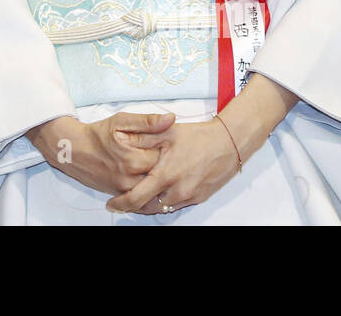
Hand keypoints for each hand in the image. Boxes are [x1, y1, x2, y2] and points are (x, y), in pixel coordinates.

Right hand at [26, 112, 175, 196]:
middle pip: (159, 173)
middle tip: (154, 150)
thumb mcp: (120, 121)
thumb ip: (147, 121)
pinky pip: (140, 192)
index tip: (163, 141)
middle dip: (161, 162)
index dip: (166, 148)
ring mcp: (124, 189)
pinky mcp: (119, 194)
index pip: (164, 157)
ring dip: (152, 173)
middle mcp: (130, 179)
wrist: (71, 150)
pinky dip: (143, 182)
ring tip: (146, 159)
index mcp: (133, 160)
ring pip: (151, 185)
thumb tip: (170, 119)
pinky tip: (140, 170)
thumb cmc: (96, 134)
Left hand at [105, 117, 238, 214]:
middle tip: (123, 200)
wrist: (228, 143)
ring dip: (150, 203)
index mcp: (166, 175)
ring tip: (141, 194)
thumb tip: (122, 141)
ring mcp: (189, 196)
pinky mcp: (199, 198)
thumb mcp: (166, 133)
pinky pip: (176, 205)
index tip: (112, 204)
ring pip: (162, 208)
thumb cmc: (198, 137)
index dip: (121, 203)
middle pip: (148, 207)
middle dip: (134, 206)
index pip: (137, 198)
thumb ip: (142, 139)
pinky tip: (162, 190)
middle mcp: (177, 190)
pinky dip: (166, 200)